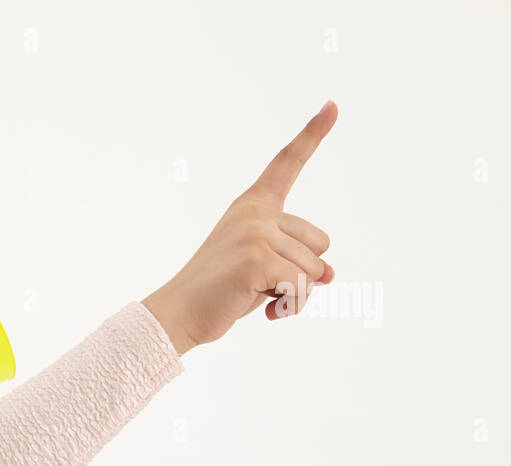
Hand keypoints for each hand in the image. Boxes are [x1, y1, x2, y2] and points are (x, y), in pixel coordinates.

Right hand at [142, 100, 338, 353]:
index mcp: (252, 206)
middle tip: (262, 283)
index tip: (332, 105)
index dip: (313, 134)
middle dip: (302, 272)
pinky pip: (301, 287)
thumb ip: (296, 262)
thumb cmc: (220, 293)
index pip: (287, 164)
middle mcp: (256, 213)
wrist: (178, 315)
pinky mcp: (258, 260)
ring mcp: (256, 233)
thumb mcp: (262, 269)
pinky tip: (266, 310)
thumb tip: (331, 275)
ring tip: (257, 296)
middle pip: (320, 243)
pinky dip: (289, 306)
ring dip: (294, 294)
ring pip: (314, 271)